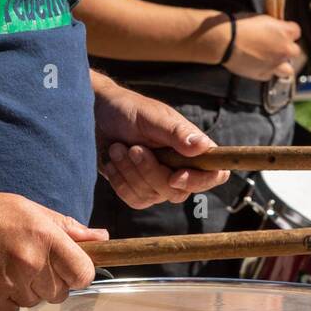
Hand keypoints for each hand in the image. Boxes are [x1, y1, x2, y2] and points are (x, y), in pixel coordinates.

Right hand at [0, 185, 106, 310]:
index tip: (70, 269)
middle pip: (62, 292)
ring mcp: (10, 284)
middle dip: (51, 281)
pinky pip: (14, 309)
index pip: (83, 273)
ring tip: (6, 265)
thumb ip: (68, 229)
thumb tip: (101, 238)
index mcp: (44, 237)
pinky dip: (7, 298)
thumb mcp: (29, 210)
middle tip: (28, 261)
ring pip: (37, 301)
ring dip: (27, 289)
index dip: (78, 273)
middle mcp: (30, 262)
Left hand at [93, 72, 229, 209]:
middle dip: (150, 172)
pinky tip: (113, 161)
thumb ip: (177, 133)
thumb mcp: (153, 117)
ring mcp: (159, 183)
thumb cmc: (128, 110)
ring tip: (117, 148)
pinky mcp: (139, 190)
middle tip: (133, 148)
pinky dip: (120, 181)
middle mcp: (180, 169)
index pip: (214, 175)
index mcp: (193, 149)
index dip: (199, 181)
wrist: (96, 115)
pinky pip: (134, 200)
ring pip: (153, 197)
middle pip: (178, 192)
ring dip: (130, 172)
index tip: (174, 176)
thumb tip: (203, 147)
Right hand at [225, 14, 302, 81]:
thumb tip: (275, 29)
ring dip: (282, 65)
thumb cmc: (240, 26)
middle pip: (295, 51)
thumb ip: (273, 26)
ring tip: (272, 60)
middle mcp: (284, 49)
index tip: (281, 32)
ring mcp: (275, 64)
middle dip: (286, 49)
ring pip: (288, 70)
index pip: (297, 32)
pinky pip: (271, 75)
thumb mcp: (261, 18)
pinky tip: (259, 65)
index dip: (288, 32)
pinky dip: (267, 71)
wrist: (226, 41)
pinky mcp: (264, 74)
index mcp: (285, 32)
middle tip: (276, 46)